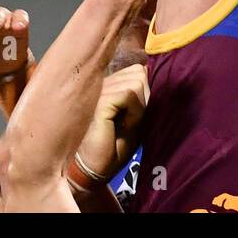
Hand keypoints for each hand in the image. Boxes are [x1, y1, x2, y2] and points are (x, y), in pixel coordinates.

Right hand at [75, 63, 148, 181]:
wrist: (93, 168)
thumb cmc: (111, 149)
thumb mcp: (133, 121)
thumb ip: (139, 97)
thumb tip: (144, 69)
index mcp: (109, 87)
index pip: (137, 71)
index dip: (143, 93)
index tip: (132, 116)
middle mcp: (102, 84)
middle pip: (139, 74)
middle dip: (142, 99)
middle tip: (127, 121)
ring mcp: (99, 90)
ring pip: (137, 82)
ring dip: (138, 108)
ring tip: (123, 125)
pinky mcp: (100, 100)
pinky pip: (130, 94)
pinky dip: (134, 112)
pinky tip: (122, 126)